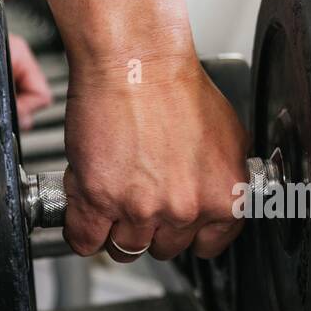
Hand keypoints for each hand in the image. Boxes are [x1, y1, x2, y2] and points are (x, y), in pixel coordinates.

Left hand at [0, 29, 52, 129]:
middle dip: (17, 111)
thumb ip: (11, 101)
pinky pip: (0, 99)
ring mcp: (0, 70)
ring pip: (16, 101)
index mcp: (21, 55)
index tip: (10, 116)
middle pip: (31, 98)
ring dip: (4, 110)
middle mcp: (13, 61)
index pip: (42, 93)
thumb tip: (25, 121)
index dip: (28, 109)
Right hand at [62, 53, 248, 261]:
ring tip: (113, 200)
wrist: (136, 62)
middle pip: (164, 249)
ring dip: (115, 230)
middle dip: (152, 228)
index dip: (189, 235)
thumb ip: (224, 177)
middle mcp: (186, 209)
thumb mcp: (228, 135)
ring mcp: (142, 209)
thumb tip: (217, 195)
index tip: (179, 227)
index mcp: (223, 198)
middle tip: (141, 201)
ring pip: (124, 248)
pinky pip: (86, 239)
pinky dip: (82, 232)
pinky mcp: (99, 200)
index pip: (209, 246)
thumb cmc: (176, 86)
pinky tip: (86, 215)